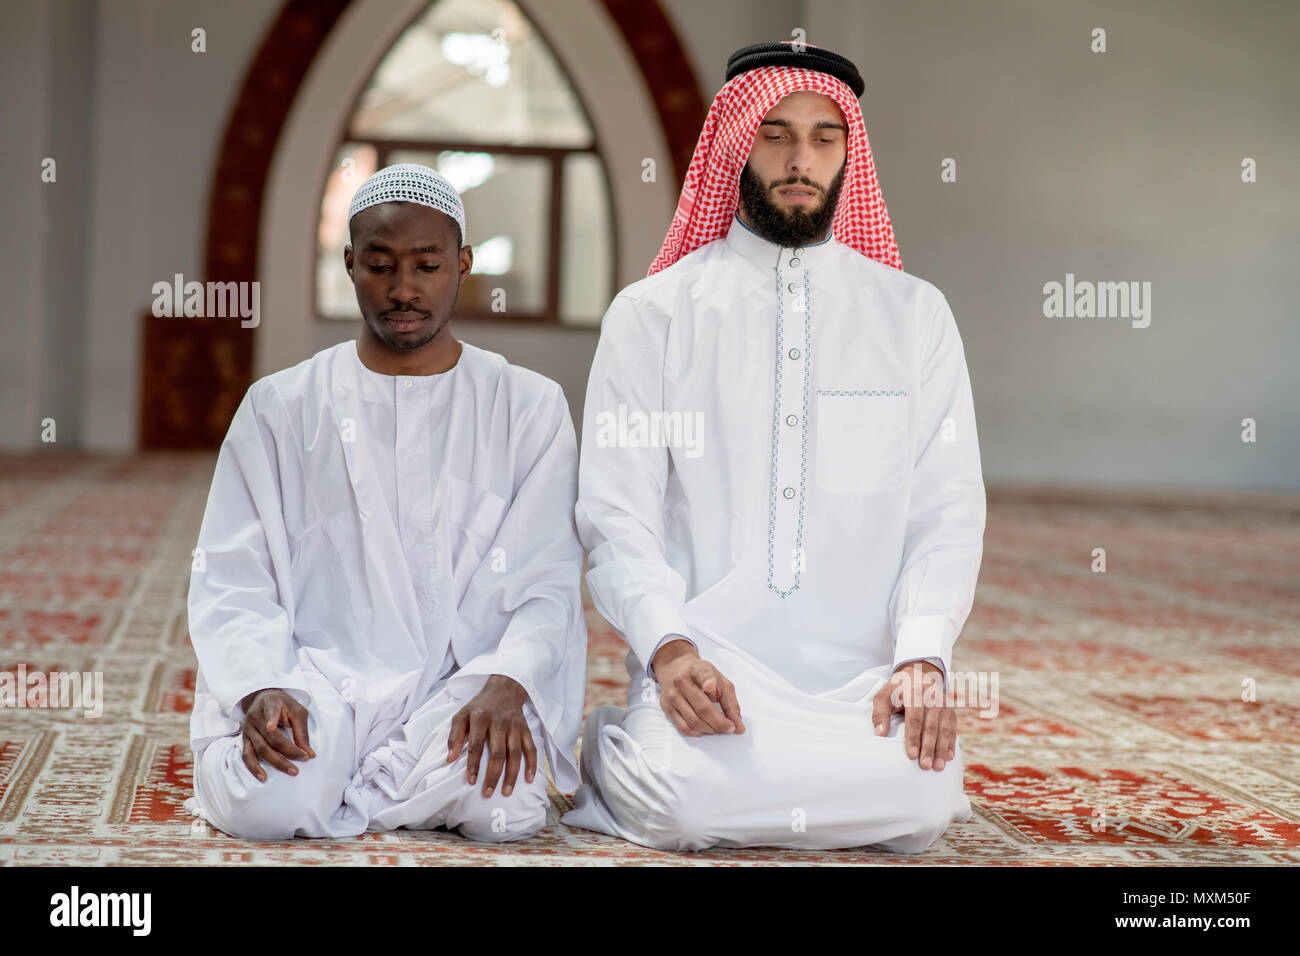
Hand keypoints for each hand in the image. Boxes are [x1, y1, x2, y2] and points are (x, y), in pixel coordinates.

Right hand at [239, 688, 314, 781]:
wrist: (264, 699)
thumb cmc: (284, 706)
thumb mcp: (297, 712)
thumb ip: (302, 732)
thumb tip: (309, 755)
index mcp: (270, 703)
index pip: (270, 711)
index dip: (271, 719)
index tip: (270, 727)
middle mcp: (256, 716)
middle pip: (270, 737)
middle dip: (288, 750)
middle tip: (303, 759)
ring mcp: (248, 729)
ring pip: (260, 748)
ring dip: (276, 762)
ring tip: (291, 770)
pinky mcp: (245, 739)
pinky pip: (247, 755)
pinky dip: (254, 767)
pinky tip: (263, 777)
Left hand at [446, 675, 537, 798]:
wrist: (503, 690)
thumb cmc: (479, 707)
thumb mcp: (461, 715)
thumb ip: (454, 736)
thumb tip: (449, 759)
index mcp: (480, 718)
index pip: (477, 745)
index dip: (474, 764)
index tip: (471, 781)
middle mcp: (499, 722)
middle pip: (498, 752)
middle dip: (493, 774)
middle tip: (488, 793)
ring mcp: (514, 727)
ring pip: (515, 753)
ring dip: (512, 774)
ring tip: (506, 792)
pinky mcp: (525, 729)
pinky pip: (531, 748)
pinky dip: (531, 764)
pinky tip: (528, 779)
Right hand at [651, 639, 744, 736]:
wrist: (674, 667)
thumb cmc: (700, 675)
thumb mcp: (719, 679)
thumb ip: (731, 702)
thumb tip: (739, 726)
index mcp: (697, 669)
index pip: (702, 675)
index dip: (707, 681)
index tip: (711, 686)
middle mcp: (682, 681)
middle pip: (702, 708)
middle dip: (720, 723)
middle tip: (730, 728)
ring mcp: (672, 695)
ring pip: (693, 721)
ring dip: (710, 730)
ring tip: (719, 729)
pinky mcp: (667, 707)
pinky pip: (683, 727)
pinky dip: (697, 732)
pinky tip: (705, 729)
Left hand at [871, 661, 954, 771]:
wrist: (918, 673)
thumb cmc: (897, 689)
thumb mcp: (884, 695)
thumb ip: (880, 713)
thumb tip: (880, 734)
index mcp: (915, 693)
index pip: (915, 718)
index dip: (913, 738)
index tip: (911, 755)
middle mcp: (933, 697)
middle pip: (931, 726)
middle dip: (929, 748)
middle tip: (926, 766)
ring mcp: (944, 704)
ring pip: (944, 729)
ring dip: (942, 749)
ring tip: (938, 767)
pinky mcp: (950, 710)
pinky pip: (952, 728)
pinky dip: (951, 743)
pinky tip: (949, 757)